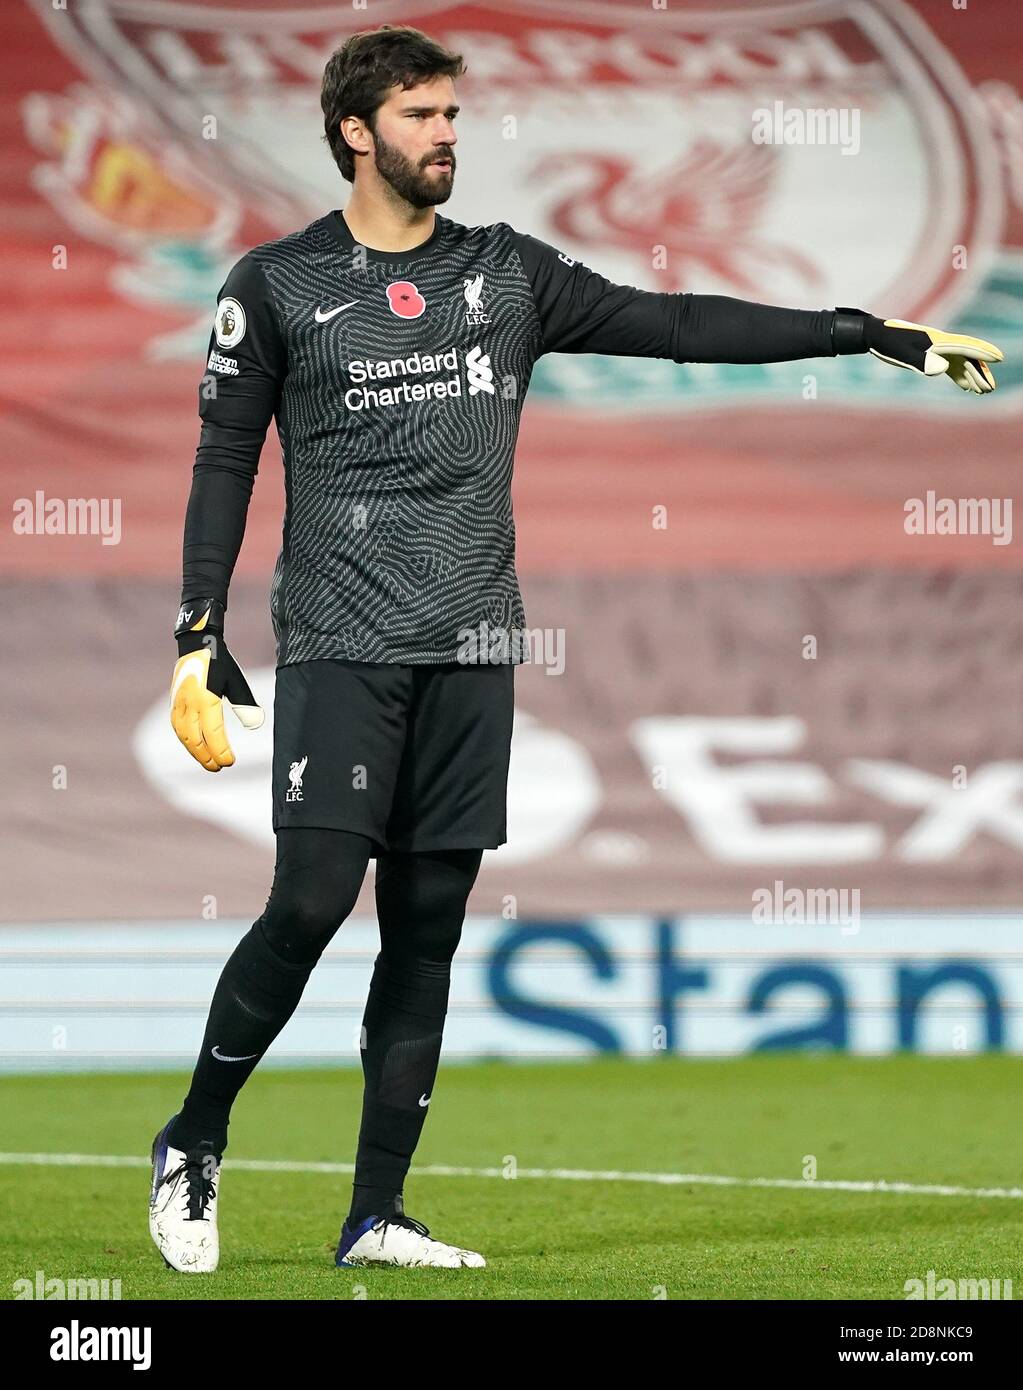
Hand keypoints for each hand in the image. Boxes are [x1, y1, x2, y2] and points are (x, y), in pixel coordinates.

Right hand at [170, 599, 263, 770]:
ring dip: (195, 752)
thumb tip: (256, 725)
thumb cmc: (220, 663)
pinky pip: (177, 727)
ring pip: (184, 736)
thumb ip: (245, 704)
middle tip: (220, 767)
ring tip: (207, 762)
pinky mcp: (174, 702)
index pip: (213, 734)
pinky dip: (185, 741)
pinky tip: (193, 746)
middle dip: (207, 757)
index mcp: (206, 700)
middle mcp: (189, 705)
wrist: (196, 644)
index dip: (220, 751)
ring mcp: (179, 704)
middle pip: (195, 740)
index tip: (230, 762)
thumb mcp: (236, 682)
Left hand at [840, 307, 1003, 393]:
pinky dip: (959, 376)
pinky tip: (965, 387)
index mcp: (938, 341)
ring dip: (972, 376)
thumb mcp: (902, 354)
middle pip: (967, 357)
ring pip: (961, 363)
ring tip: (982, 391)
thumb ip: (922, 361)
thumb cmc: (888, 343)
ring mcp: (936, 349)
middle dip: (980, 372)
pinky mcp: (929, 355)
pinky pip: (950, 366)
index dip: (983, 353)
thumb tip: (944, 369)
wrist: (875, 335)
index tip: (999, 358)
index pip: (966, 347)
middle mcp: (941, 344)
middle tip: (990, 389)